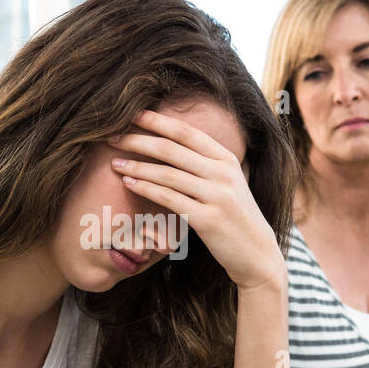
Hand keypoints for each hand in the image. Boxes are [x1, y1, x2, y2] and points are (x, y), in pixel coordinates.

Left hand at [106, 108, 285, 290]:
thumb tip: (170, 143)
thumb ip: (204, 164)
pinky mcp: (208, 220)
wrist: (256, 253)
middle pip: (172, 150)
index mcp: (226, 159)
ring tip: (115, 163)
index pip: (186, 132)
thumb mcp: (226, 183)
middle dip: (139, 140)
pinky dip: (146, 189)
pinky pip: (170, 200)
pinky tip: (129, 183)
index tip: (132, 115)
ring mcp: (217, 196)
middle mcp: (223, 173)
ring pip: (168, 174)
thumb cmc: (234, 217)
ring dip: (137, 166)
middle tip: (112, 137)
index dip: (157, 121)